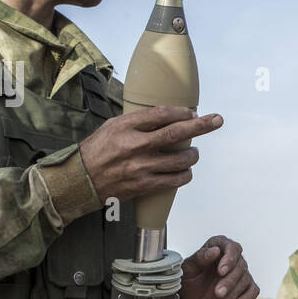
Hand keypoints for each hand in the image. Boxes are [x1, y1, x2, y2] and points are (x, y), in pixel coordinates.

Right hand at [79, 105, 223, 203]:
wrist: (80, 180)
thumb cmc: (98, 150)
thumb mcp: (113, 126)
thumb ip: (138, 121)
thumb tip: (168, 116)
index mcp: (125, 127)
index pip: (161, 114)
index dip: (181, 112)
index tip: (192, 113)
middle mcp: (134, 146)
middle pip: (175, 134)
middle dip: (200, 126)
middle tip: (217, 120)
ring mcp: (140, 168)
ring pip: (180, 160)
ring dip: (192, 155)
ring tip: (193, 153)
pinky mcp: (144, 186)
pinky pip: (174, 181)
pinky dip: (185, 174)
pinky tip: (185, 170)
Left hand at [178, 235, 259, 298]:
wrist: (190, 298)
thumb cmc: (189, 277)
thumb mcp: (189, 267)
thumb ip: (201, 257)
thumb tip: (215, 250)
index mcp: (219, 246)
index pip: (232, 247)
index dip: (229, 259)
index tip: (221, 271)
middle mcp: (232, 258)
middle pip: (240, 266)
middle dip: (230, 281)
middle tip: (218, 293)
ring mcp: (240, 273)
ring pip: (245, 280)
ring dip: (233, 294)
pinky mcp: (244, 287)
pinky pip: (253, 290)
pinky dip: (247, 298)